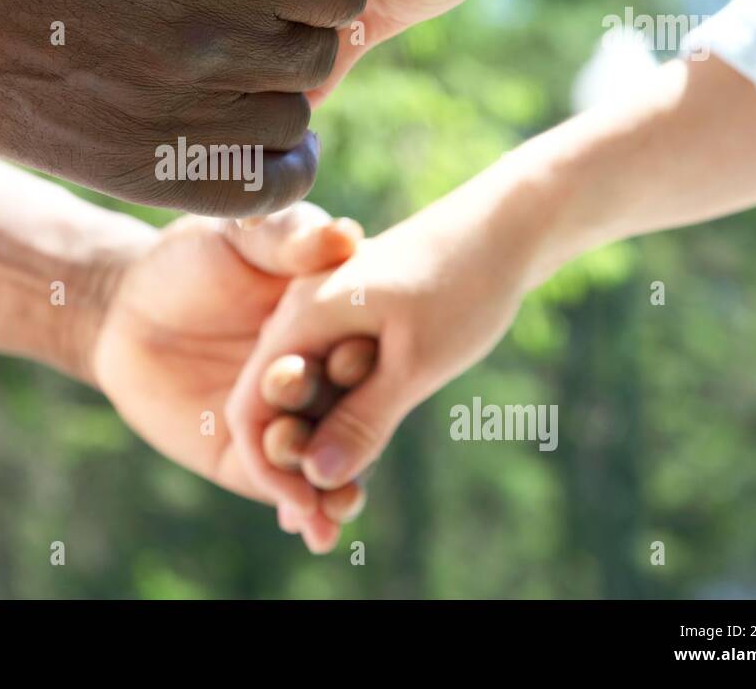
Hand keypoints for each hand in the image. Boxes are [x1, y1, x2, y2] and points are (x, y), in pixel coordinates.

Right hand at [0, 0, 373, 214]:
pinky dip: (267, 165)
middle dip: (296, 27)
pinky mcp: (143, 170)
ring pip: (292, 121)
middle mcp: (209, 43)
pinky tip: (235, 127)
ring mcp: (177, 116)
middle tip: (245, 11)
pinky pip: (258, 189)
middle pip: (322, 52)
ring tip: (224, 62)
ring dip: (274, 93)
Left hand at [89, 203, 367, 543]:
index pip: (359, 348)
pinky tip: (313, 527)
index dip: (358, 357)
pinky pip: (285, 488)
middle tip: (345, 449)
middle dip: (352, 434)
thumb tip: (341, 236)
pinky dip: (304, 509)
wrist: (124, 311)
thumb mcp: (237, 234)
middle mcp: (322, 377)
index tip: (353, 359)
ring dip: (338, 484)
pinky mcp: (252, 459)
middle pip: (351, 413)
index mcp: (332, 324)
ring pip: (326, 460)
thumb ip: (286, 237)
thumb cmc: (188, 258)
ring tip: (338, 503)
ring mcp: (291, 422)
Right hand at [227, 166, 542, 549]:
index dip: (269, 466)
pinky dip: (341, 426)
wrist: (504, 227)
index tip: (303, 512)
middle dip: (292, 469)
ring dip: (319, 453)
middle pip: (274, 407)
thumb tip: (318, 479)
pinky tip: (358, 466)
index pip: (251, 405)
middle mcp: (301, 317)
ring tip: (342, 513)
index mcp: (301, 317)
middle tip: (323, 529)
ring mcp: (326, 321)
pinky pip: (333, 385)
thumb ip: (363, 419)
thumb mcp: (415, 361)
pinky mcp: (353, 327)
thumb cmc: (462, 283)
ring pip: (306, 400)